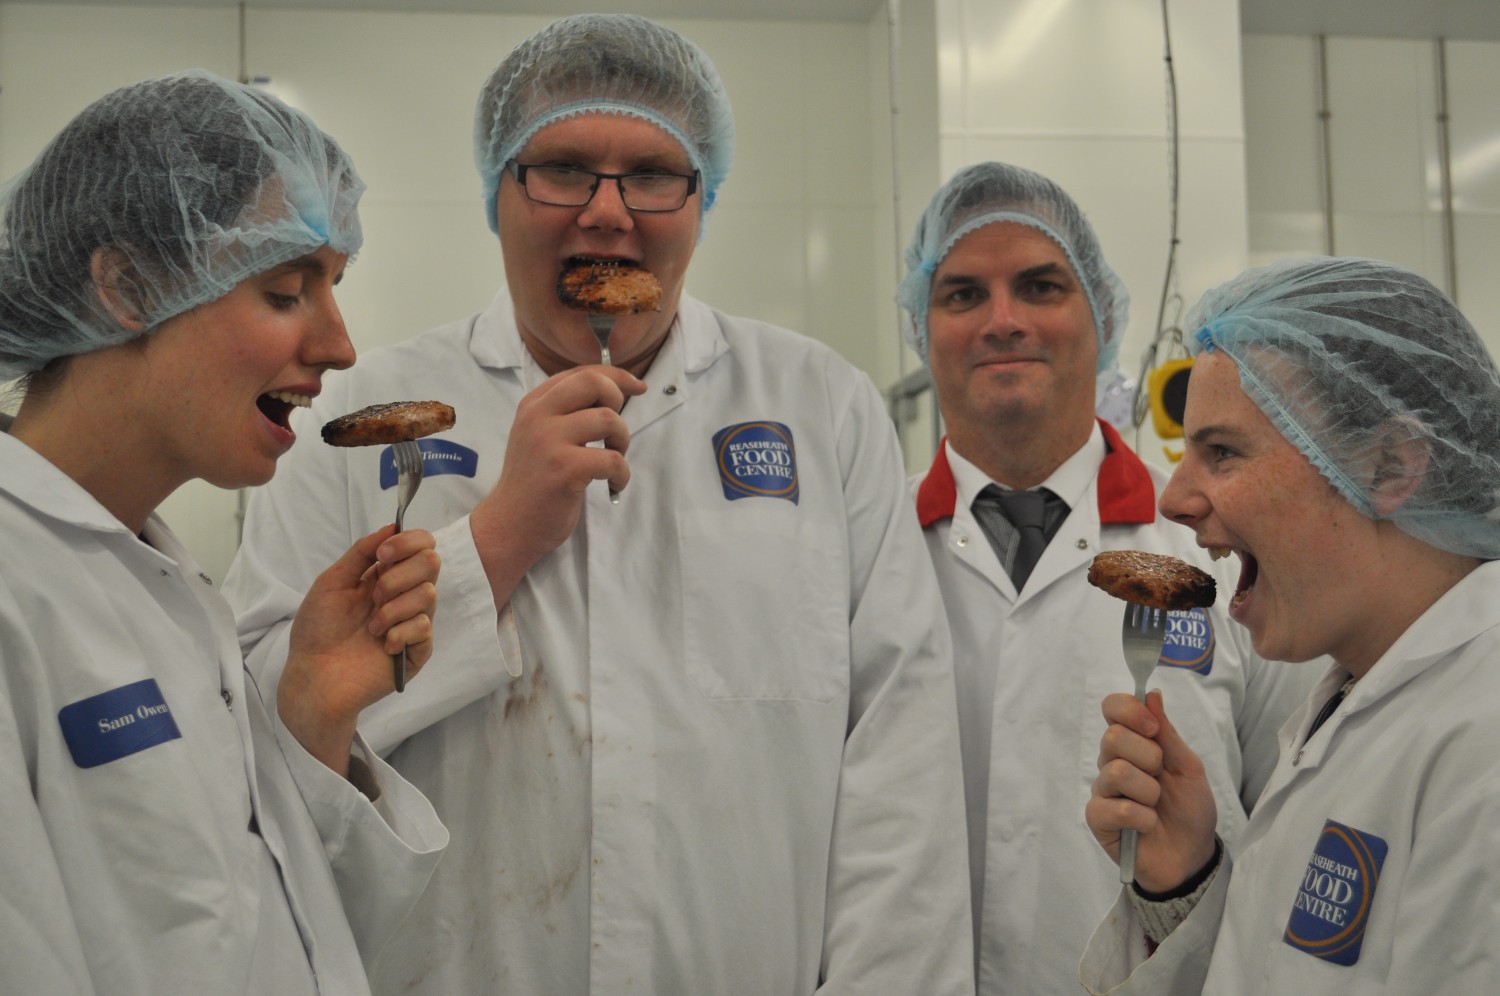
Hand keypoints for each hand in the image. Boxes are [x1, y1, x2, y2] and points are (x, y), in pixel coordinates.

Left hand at [278, 524, 439, 772]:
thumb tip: (392, 525)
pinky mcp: (417, 650)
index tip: (382, 555)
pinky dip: (401, 632)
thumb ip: (362, 552)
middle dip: (400, 576)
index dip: (408, 542)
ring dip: (394, 608)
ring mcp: (413, 622)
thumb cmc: (317, 631)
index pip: (420, 545)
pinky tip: (383, 645)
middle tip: (373, 596)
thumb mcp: (332, 581)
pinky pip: (424, 627)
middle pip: (432, 563)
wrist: (313, 676)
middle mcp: (404, 595)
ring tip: (372, 628)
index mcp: (386, 575)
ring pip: (429, 594)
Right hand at [469, 365, 644, 602]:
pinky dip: (622, 473)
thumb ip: (565, 411)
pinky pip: (613, 459)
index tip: (637, 387)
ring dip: (622, 440)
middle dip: (618, 400)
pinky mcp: (564, 470)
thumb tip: (613, 391)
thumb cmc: (533, 481)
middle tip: (614, 428)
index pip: (581, 373)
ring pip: (609, 419)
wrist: (509, 524)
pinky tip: (613, 484)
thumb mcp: (539, 434)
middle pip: (594, 383)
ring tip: (613, 458)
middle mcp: (538, 416)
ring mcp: (549, 441)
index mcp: (534, 404)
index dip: (616, 377)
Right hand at [1085, 690, 1218, 892]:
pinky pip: (1116, 807)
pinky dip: (1142, 817)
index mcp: (1133, 743)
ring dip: (1149, 791)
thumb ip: (1168, 734)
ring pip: (1115, 772)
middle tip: (1161, 776)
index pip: (1112, 708)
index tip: (1153, 728)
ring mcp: (1102, 790)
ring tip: (1156, 806)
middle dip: (1148, 757)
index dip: (1129, 710)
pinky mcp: (1097, 818)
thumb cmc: (1190, 809)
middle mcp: (1111, 761)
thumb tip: (1152, 695)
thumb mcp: (1189, 767)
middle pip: (1113, 737)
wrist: (1192, 855)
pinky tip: (1147, 825)